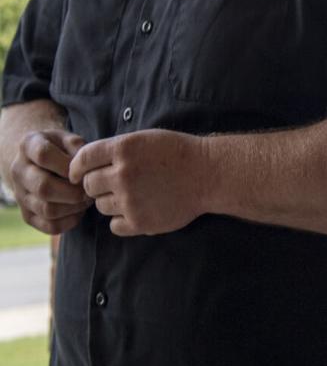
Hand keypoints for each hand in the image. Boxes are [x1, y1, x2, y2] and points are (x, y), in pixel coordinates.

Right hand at [8, 129, 89, 234]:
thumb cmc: (64, 149)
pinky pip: (51, 226)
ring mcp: (20, 195)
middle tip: (90, 190)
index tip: (84, 170)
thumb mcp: (70, 140)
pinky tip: (79, 210)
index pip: (44, 155)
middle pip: (44, 187)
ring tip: (87, 199)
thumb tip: (86, 170)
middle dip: (74, 192)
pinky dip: (71, 221)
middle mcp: (19, 171)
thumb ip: (80, 148)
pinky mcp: (28, 216)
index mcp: (28, 146)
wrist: (42, 162)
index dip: (69, 165)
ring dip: (74, 207)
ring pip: (47, 209)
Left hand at [69, 130, 208, 237]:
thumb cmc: (179, 153)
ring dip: (111, 202)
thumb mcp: (145, 139)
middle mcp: (123, 174)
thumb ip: (116, 150)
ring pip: (101, 206)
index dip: (78, 168)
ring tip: (135, 196)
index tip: (79, 174)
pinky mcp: (140, 221)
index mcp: (123, 149)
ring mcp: (131, 199)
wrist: (210, 174)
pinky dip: (122, 221)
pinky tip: (137, 211)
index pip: (82, 159)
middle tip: (116, 185)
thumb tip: (85, 165)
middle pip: (89, 185)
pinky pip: (114, 226)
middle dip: (97, 185)